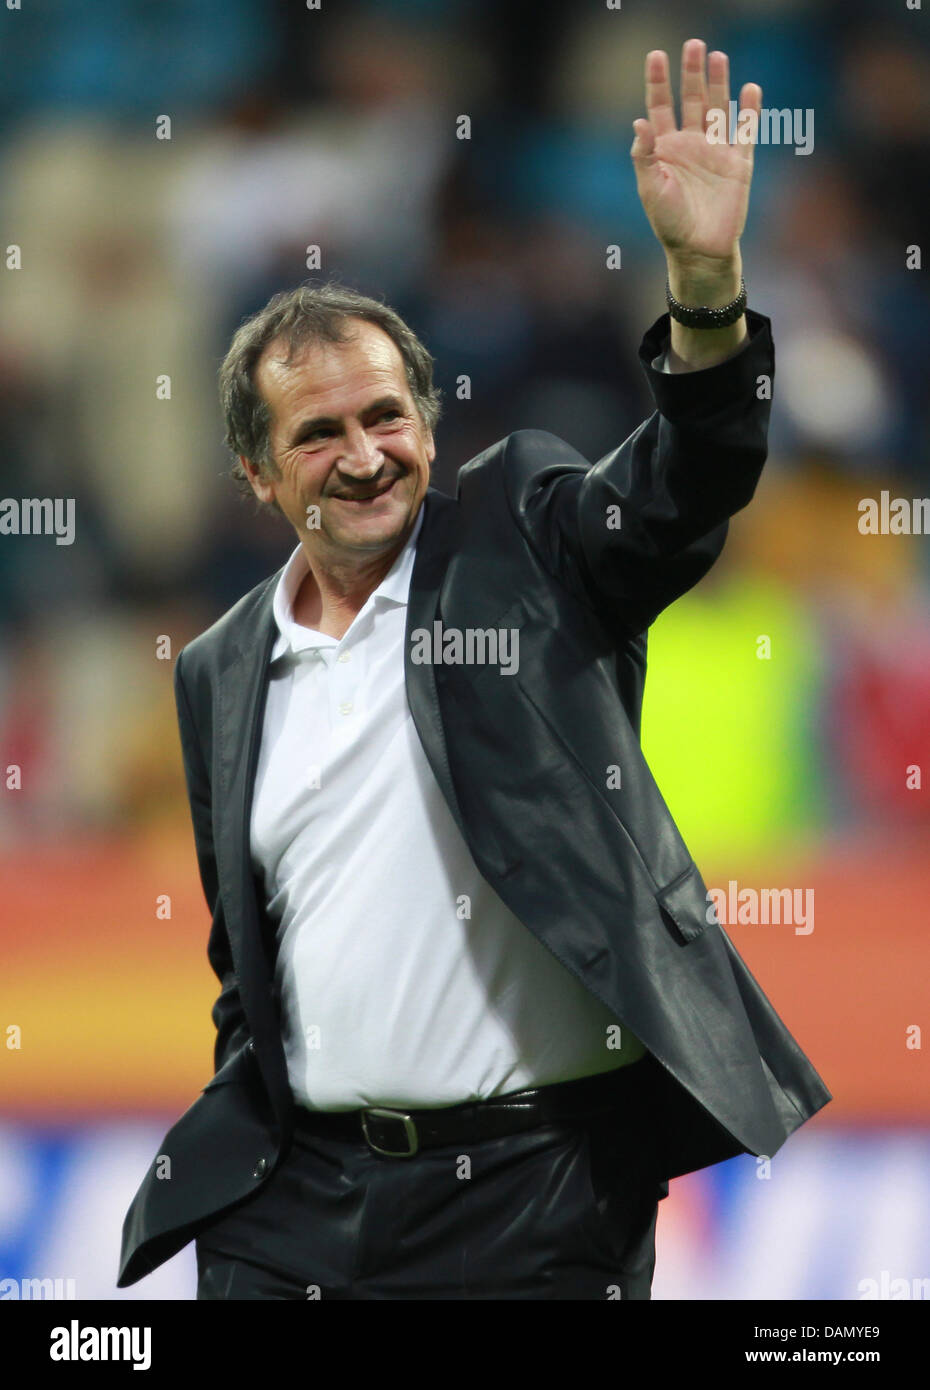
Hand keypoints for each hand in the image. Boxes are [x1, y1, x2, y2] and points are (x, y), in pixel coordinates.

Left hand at [631, 39, 760, 272]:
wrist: (699, 250)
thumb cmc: (670, 223)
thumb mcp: (650, 189)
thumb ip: (644, 155)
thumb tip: (639, 122)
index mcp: (666, 148)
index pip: (661, 107)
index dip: (658, 81)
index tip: (656, 55)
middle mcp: (691, 144)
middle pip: (692, 99)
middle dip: (692, 73)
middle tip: (694, 44)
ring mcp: (716, 151)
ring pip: (719, 108)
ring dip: (719, 83)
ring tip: (717, 57)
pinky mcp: (739, 164)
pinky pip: (745, 132)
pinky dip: (749, 111)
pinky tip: (750, 89)